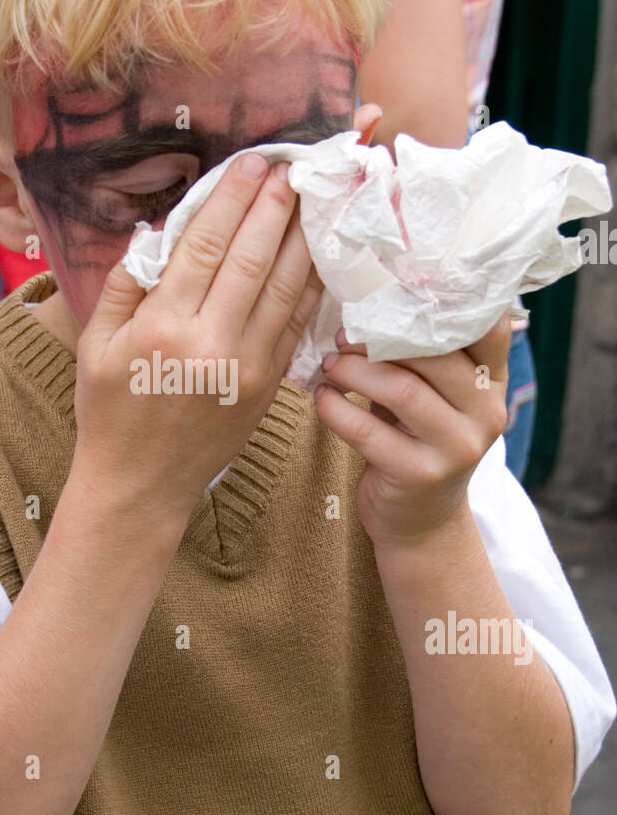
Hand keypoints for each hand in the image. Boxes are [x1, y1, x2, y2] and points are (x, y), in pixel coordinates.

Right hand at [72, 154, 323, 520]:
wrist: (142, 485)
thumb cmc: (110, 412)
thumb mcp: (95, 345)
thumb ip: (123, 285)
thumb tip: (156, 230)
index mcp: (163, 329)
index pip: (205, 246)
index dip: (232, 199)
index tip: (252, 164)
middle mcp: (212, 344)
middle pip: (254, 258)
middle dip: (276, 206)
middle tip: (294, 166)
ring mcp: (249, 367)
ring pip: (288, 287)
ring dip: (304, 236)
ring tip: (315, 196)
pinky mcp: (270, 385)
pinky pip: (298, 323)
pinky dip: (313, 283)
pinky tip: (319, 252)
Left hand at [314, 315, 511, 547]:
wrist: (420, 522)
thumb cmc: (417, 441)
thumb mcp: (436, 397)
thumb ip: (425, 355)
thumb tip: (374, 298)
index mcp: (492, 382)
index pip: (489, 328)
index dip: (443, 304)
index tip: (393, 292)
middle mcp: (486, 413)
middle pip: (435, 355)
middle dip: (377, 339)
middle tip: (341, 336)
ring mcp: (457, 448)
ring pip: (401, 389)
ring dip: (353, 371)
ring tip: (329, 365)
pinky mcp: (419, 475)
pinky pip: (367, 431)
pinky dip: (336, 408)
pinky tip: (322, 398)